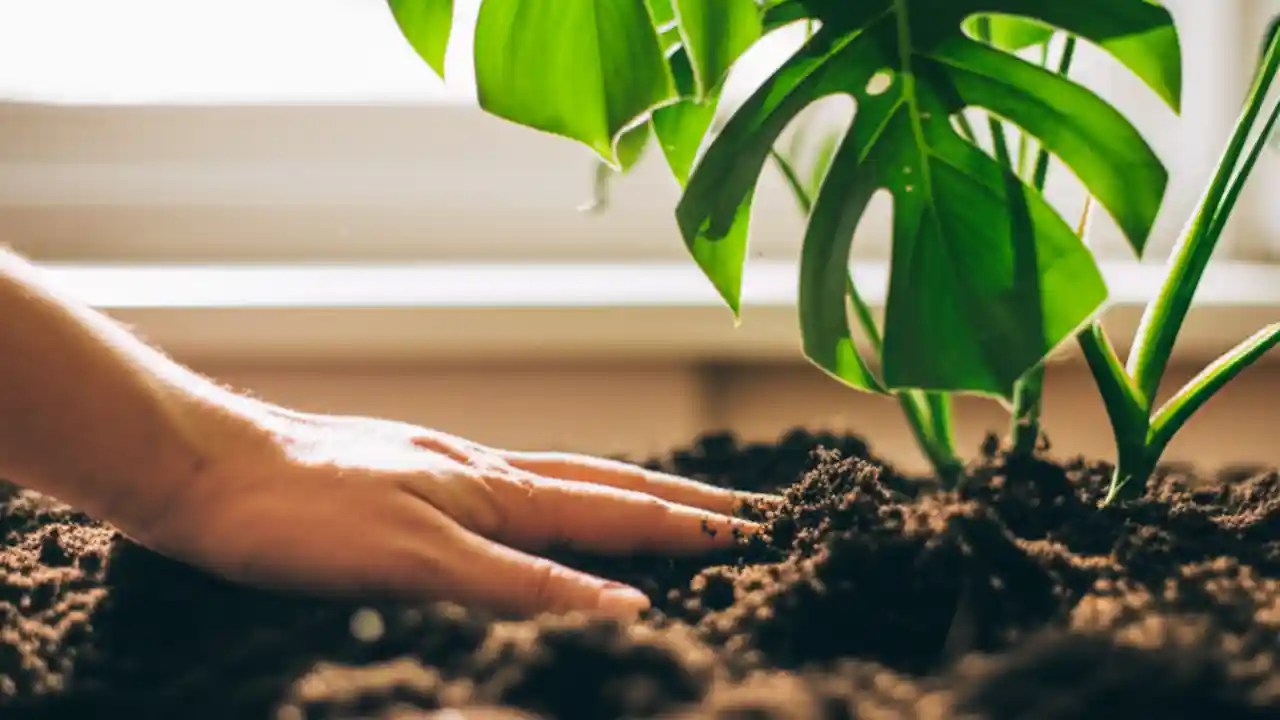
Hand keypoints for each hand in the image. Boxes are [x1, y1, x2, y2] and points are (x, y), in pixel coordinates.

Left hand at [134, 404, 761, 617]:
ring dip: (632, 492)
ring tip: (676, 499)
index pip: (618, 512)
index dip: (691, 527)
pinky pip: (518, 487)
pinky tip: (555, 504)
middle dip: (683, 502)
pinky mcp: (417, 479)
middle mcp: (485, 474)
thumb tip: (624, 606)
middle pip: (606, 486)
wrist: (207, 468)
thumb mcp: (416, 562)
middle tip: (750, 506)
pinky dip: (566, 496)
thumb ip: (522, 583)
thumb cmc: (299, 514)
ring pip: (564, 481)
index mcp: (496, 491)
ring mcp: (451, 471)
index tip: (761, 528)